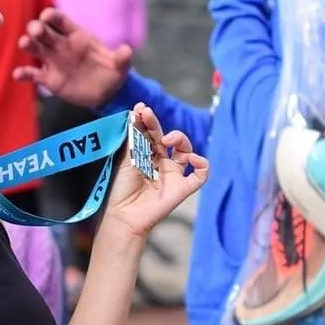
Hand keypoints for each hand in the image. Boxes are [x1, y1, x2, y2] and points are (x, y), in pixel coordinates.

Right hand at [13, 7, 131, 106]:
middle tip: (35, 31)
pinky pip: (32, 74)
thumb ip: (122, 58)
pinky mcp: (48, 79)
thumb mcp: (121, 66)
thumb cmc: (113, 73)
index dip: (52, 16)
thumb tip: (126, 50)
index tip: (46, 15)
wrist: (106, 94)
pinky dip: (23, 73)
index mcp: (77, 36)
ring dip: (28, 44)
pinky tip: (18, 75)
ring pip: (35, 49)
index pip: (61, 21)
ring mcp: (53, 61)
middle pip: (44, 32)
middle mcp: (61, 45)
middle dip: (36, 28)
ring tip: (24, 44)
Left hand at [101, 105, 206, 242]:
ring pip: (186, 151)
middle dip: (159, 125)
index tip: (141, 108)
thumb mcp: (126, 159)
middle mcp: (163, 163)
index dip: (148, 121)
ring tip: (167, 140)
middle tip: (148, 116)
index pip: (152, 134)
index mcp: (148, 156)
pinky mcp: (183, 188)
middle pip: (169, 139)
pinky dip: (202, 164)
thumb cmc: (122, 190)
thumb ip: (134, 138)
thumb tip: (135, 111)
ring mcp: (174, 175)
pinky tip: (192, 159)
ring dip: (180, 139)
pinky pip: (200, 175)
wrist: (124, 216)